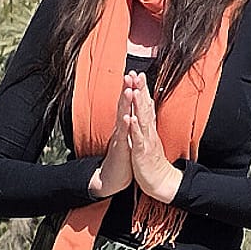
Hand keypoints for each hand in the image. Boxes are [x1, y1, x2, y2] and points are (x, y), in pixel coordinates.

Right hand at [87, 77, 134, 197]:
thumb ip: (129, 121)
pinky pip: (123, 136)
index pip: (128, 102)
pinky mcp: (121, 148)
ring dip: (125, 103)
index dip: (131, 88)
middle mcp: (121, 127)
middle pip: (123, 104)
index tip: (136, 73)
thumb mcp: (128, 135)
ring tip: (128, 89)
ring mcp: (120, 137)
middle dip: (126, 88)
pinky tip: (127, 117)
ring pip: (122, 116)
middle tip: (129, 73)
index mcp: (125, 123)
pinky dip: (125, 126)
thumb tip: (133, 109)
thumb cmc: (123, 155)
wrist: (114, 176)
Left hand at [124, 71, 182, 203]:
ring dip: (139, 104)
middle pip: (145, 107)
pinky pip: (138, 139)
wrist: (160, 182)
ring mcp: (146, 141)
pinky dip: (135, 128)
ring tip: (135, 90)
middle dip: (141, 90)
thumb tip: (149, 108)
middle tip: (137, 73)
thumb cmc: (152, 161)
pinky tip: (131, 118)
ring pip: (143, 119)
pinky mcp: (143, 152)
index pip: (145, 105)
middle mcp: (149, 131)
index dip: (142, 89)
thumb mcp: (150, 139)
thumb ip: (149, 123)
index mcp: (149, 128)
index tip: (138, 73)